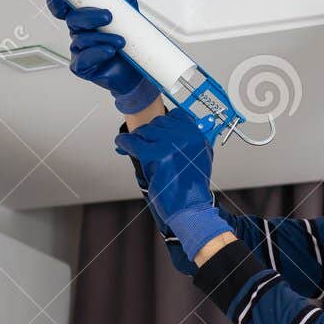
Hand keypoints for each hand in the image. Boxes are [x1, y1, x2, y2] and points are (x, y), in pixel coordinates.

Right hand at [47, 0, 160, 114]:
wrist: (139, 69)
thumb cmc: (130, 38)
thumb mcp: (129, 10)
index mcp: (84, 16)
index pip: (64, 6)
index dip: (56, 0)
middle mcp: (79, 31)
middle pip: (73, 19)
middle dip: (88, 16)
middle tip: (108, 16)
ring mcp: (79, 50)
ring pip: (82, 39)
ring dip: (102, 37)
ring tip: (121, 41)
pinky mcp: (83, 67)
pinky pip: (83, 59)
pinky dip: (97, 53)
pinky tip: (109, 51)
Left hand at [114, 108, 230, 259]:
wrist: (190, 208)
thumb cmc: (193, 188)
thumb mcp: (201, 156)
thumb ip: (190, 139)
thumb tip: (174, 129)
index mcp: (197, 135)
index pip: (175, 115)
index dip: (164, 123)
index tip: (157, 130)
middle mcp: (185, 137)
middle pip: (158, 122)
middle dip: (150, 133)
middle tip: (145, 143)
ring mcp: (170, 145)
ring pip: (145, 131)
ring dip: (138, 139)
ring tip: (134, 146)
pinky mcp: (155, 156)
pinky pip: (134, 142)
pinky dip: (125, 142)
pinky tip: (122, 144)